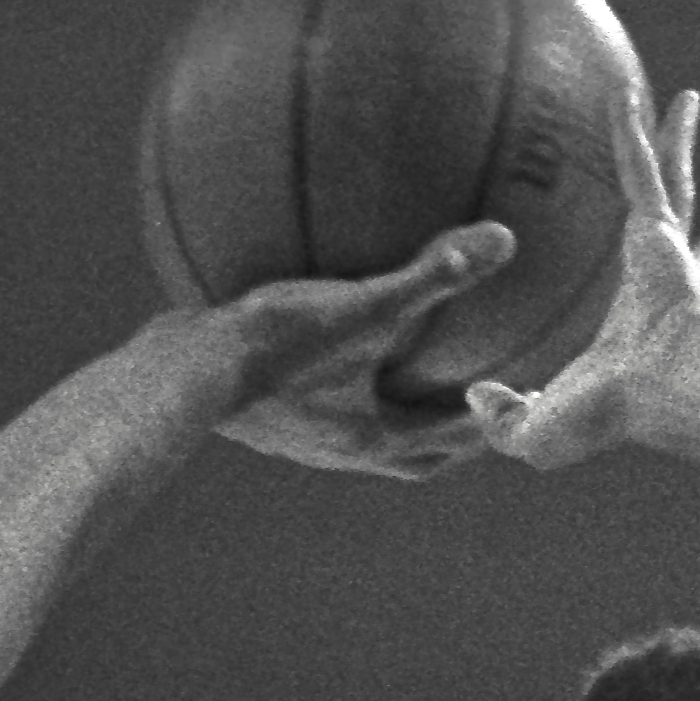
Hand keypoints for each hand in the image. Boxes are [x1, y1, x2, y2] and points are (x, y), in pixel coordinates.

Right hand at [165, 219, 520, 480]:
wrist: (184, 374)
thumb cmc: (275, 347)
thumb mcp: (363, 305)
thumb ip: (432, 274)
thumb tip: (503, 241)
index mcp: (373, 439)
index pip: (449, 441)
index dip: (489, 425)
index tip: (515, 404)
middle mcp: (341, 451)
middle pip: (415, 459)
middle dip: (450, 439)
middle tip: (478, 408)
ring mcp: (302, 439)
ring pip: (366, 436)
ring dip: (396, 416)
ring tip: (411, 380)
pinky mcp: (268, 415)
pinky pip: (323, 402)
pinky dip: (346, 381)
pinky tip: (335, 338)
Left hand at [467, 82, 699, 468]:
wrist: (659, 385)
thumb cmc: (609, 416)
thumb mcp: (540, 432)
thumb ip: (504, 420)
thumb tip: (473, 396)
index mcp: (642, 326)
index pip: (651, 302)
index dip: (666, 287)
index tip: (674, 266)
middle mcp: (660, 280)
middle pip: (675, 227)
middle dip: (687, 202)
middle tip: (689, 175)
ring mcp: (662, 249)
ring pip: (669, 181)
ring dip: (672, 140)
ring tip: (685, 102)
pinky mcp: (654, 227)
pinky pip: (637, 165)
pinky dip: (630, 128)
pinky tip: (621, 88)